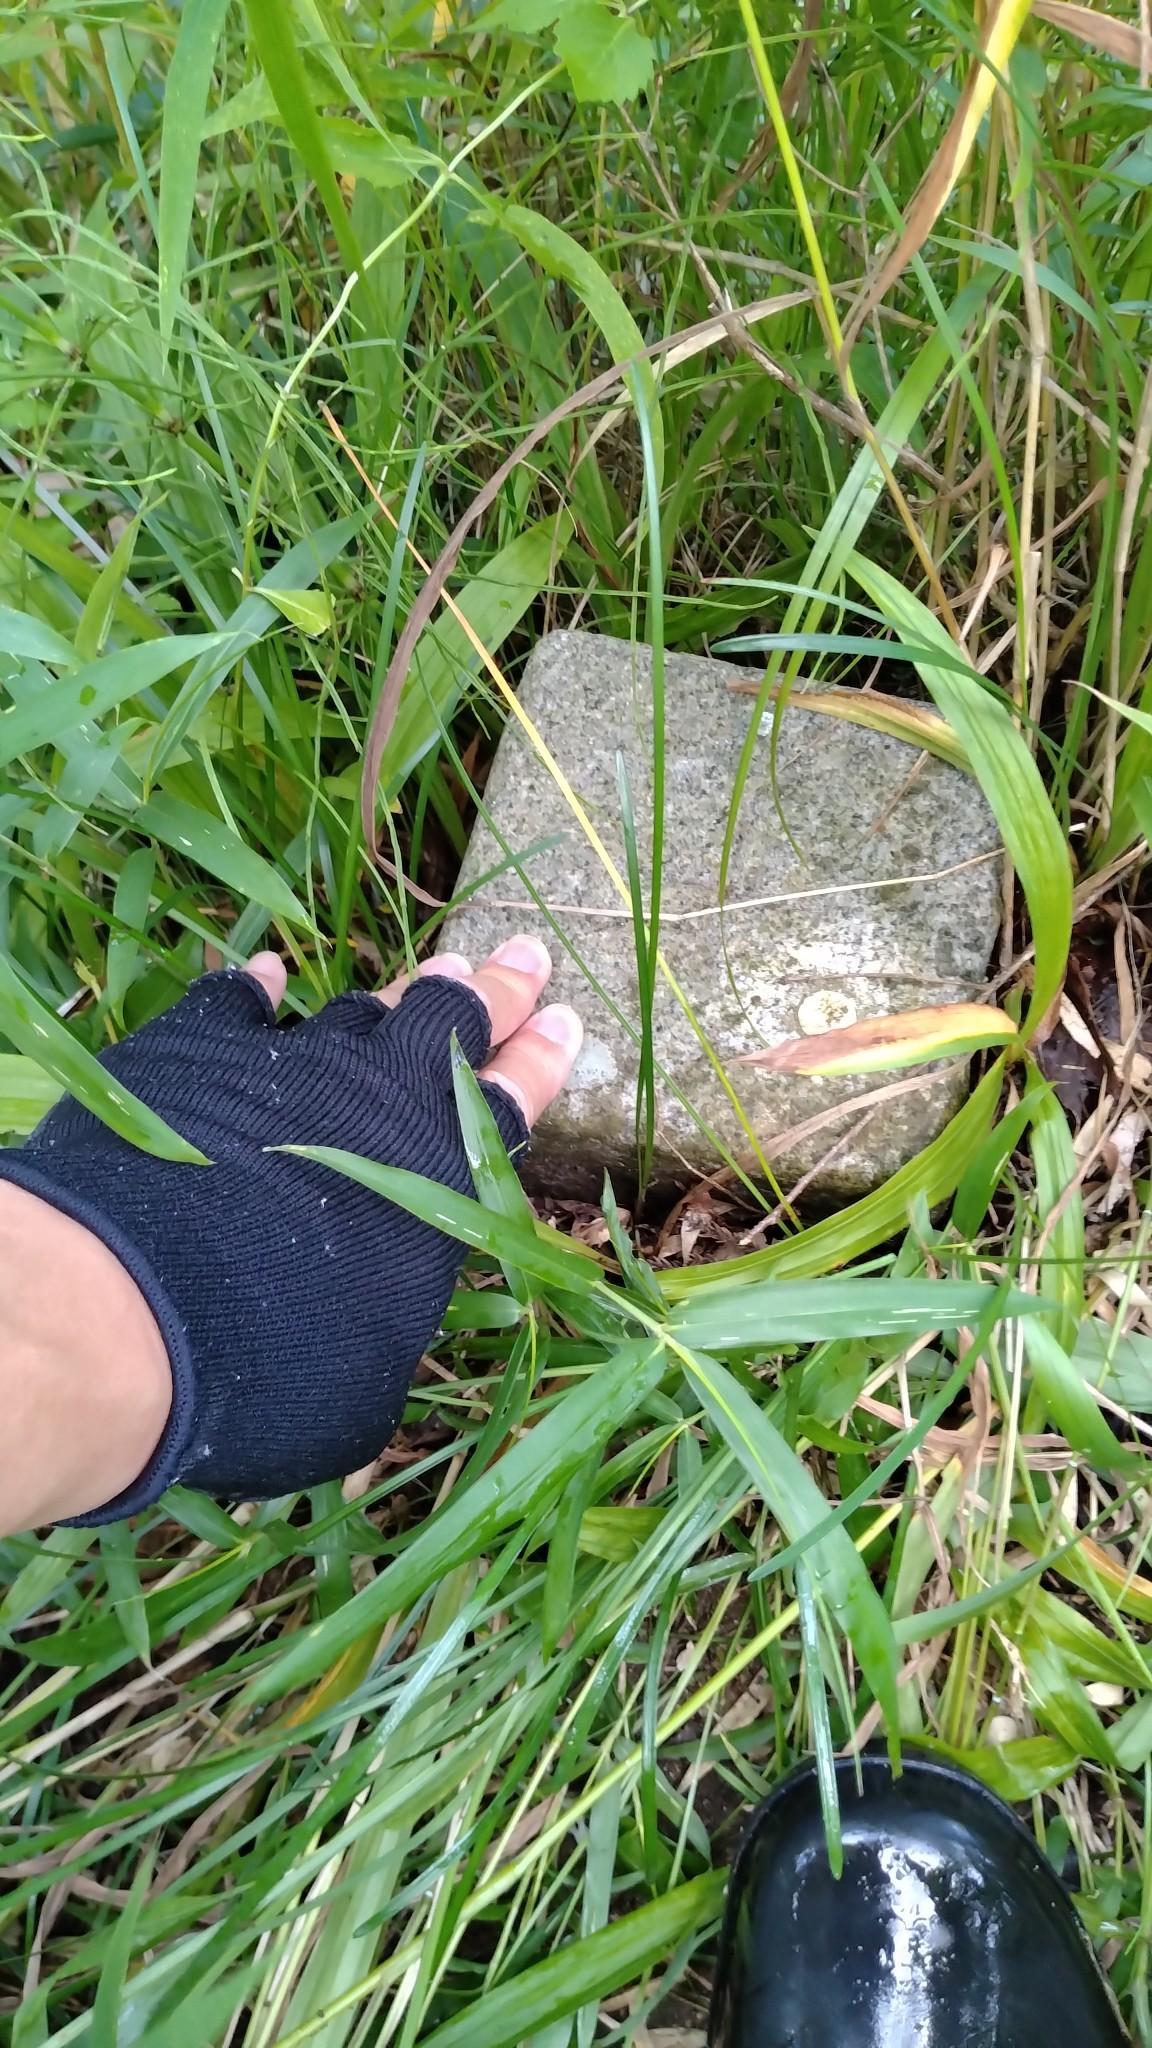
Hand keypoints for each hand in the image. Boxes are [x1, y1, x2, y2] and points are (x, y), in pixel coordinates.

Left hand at [0, 940, 581, 1530]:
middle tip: (526, 956)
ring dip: (400, 991)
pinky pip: (238, 1000)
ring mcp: (288, 1061)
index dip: (541, 1061)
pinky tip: (265, 975)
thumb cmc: (275, 1369)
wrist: (137, 1304)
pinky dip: (256, 988)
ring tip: (434, 967)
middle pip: (453, 1023)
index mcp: (439, 1175)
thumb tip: (361, 1376)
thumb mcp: (358, 1390)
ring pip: (361, 1009)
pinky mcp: (197, 1047)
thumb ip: (376, 1347)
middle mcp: (375, 1099)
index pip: (509, 1102)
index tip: (566, 1022)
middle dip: (497, 989)